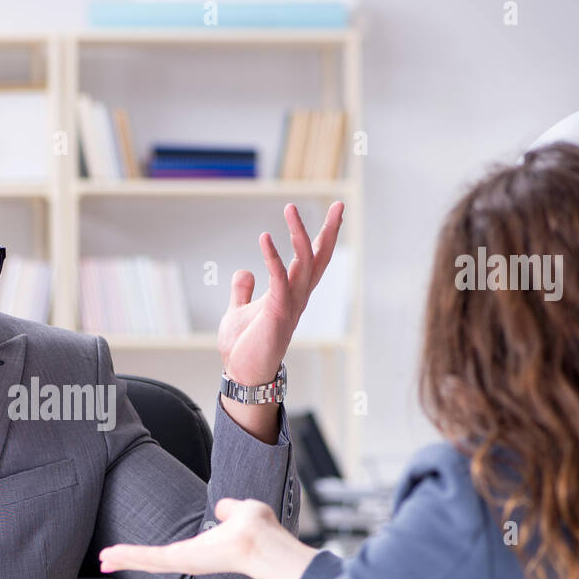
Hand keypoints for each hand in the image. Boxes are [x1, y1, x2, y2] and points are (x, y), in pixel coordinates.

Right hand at [98, 497, 318, 578]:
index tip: (134, 554)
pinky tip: (110, 557)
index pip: (170, 553)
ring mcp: (184, 562)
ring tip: (103, 560)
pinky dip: (128, 557)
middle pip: (152, 562)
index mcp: (202, 550)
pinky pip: (148, 558)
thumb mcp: (240, 512)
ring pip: (146, 562)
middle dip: (129, 560)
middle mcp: (190, 560)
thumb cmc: (260, 530)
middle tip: (107, 562)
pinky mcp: (180, 559)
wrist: (264, 541)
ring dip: (124, 559)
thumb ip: (228, 509)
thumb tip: (223, 507)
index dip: (152, 553)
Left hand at [218, 202, 343, 384]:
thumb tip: (244, 272)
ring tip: (290, 207)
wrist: (242, 374)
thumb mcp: (239, 311)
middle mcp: (297, 296)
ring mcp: (290, 304)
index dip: (323, 236)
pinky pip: (278, 278)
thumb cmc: (244, 347)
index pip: (312, 260)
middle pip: (319, 258)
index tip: (335, 211)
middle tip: (338, 204)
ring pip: (304, 263)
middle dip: (329, 231)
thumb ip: (243, 291)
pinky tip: (264, 236)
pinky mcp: (278, 311)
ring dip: (299, 234)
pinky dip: (273, 256)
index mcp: (291, 293)